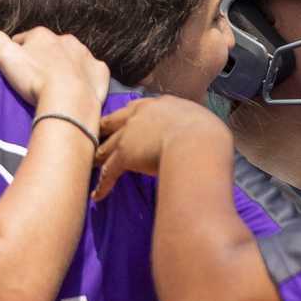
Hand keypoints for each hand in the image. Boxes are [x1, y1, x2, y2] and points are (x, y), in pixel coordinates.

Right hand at [0, 28, 107, 111]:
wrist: (68, 100)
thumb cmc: (34, 79)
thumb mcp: (5, 56)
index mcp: (42, 34)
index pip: (23, 40)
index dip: (17, 54)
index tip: (15, 70)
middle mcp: (66, 39)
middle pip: (49, 48)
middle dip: (43, 59)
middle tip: (36, 81)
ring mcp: (86, 55)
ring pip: (71, 58)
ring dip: (64, 67)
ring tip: (57, 87)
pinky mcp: (100, 71)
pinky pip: (91, 71)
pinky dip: (85, 78)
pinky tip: (78, 89)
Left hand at [93, 95, 226, 199]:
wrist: (198, 143)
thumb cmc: (209, 134)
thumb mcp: (203, 122)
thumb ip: (195, 126)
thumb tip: (202, 136)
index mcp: (162, 105)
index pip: (140, 108)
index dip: (131, 116)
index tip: (127, 122)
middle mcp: (141, 115)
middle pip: (115, 122)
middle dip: (105, 130)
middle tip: (97, 138)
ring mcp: (130, 134)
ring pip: (107, 146)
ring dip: (98, 157)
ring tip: (91, 166)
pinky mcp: (125, 155)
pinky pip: (109, 171)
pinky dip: (102, 185)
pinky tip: (97, 195)